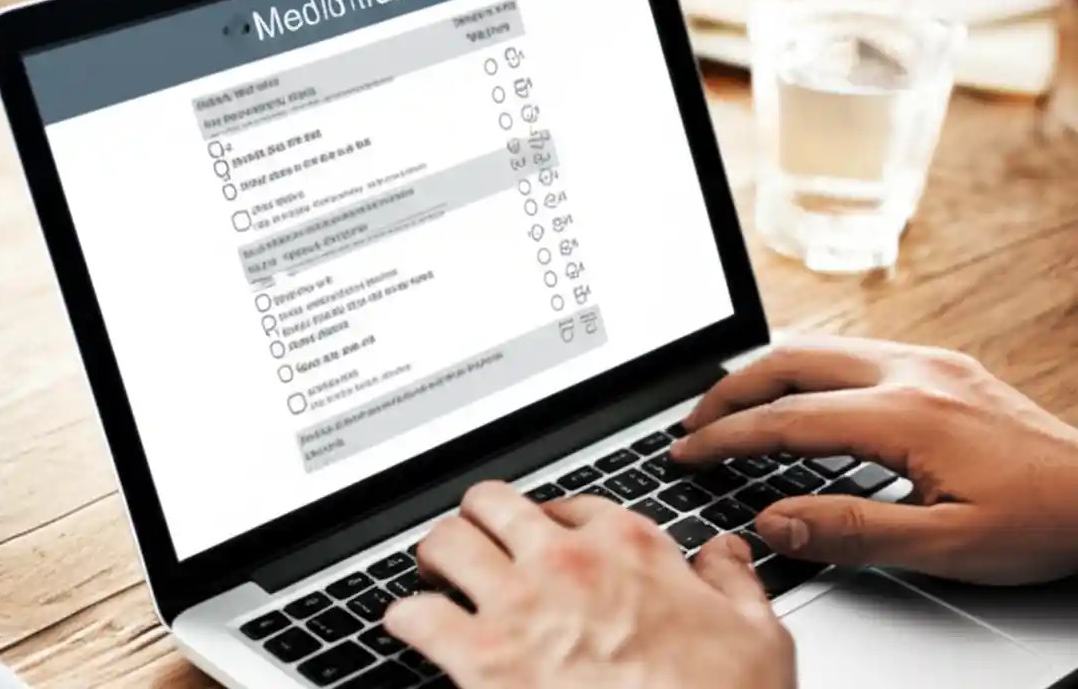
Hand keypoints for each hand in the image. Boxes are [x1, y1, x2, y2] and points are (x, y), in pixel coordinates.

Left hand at [383, 482, 794, 688]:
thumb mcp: (758, 634)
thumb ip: (733, 583)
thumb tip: (727, 555)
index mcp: (629, 547)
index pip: (572, 504)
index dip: (555, 522)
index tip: (550, 540)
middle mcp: (567, 562)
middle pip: (492, 505)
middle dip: (479, 521)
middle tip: (475, 543)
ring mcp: (520, 606)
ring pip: (446, 542)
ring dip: (437, 557)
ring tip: (435, 573)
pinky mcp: (482, 660)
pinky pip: (415, 615)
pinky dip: (405, 619)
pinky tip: (411, 628)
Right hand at [673, 337, 1077, 585]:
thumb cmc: (1041, 523)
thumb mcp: (947, 546)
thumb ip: (852, 532)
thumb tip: (773, 521)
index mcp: (906, 415)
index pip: (787, 419)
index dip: (726, 438)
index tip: (686, 453)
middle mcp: (912, 373)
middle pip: (791, 361)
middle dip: (730, 391)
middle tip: (693, 425)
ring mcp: (929, 362)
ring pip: (819, 347)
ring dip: (764, 374)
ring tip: (730, 407)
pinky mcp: (942, 366)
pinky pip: (851, 352)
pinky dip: (804, 370)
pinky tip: (798, 395)